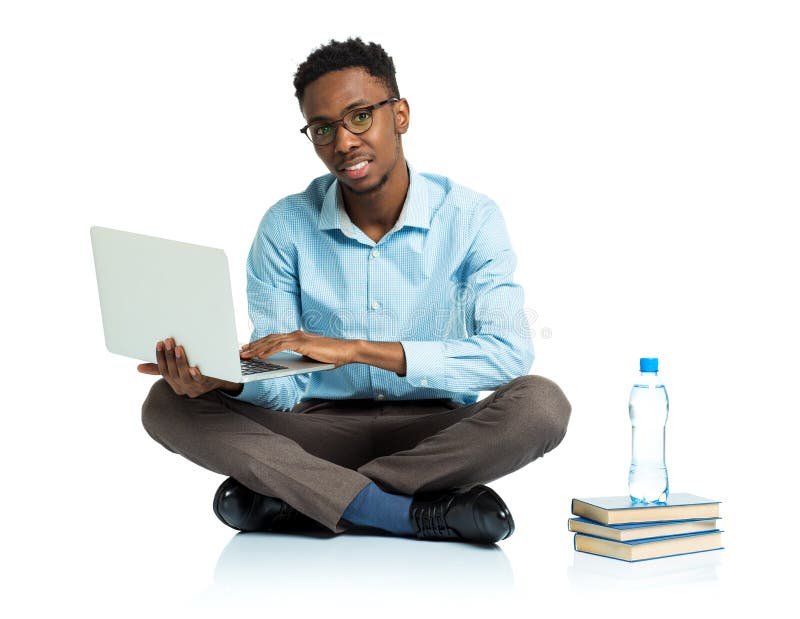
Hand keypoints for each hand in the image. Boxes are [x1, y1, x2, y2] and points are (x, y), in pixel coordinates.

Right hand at [137, 337, 242, 397]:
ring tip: (178, 348)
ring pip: (183, 376)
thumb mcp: (178, 371)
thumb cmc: (195, 374)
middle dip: (169, 356)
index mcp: (173, 383)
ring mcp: (194, 387)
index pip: (163, 370)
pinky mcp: (207, 385)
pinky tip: (193, 367)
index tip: (159, 343)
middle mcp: (182, 387)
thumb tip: (138, 368)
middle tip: (169, 340)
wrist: (221, 381)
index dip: (160, 357)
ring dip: (180, 362)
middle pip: (172, 372)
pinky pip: (200, 380)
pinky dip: (196, 374)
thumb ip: (160, 369)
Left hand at [240, 330, 354, 367]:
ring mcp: (298, 337)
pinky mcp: (301, 343)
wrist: (345, 351)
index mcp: (297, 337)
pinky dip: (269, 351)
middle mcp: (295, 334)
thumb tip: (284, 366)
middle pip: (269, 339)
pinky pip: (280, 346)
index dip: (259, 344)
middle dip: (253, 345)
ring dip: (256, 348)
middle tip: (241, 352)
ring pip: (272, 342)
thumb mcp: (310, 358)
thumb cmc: (331, 357)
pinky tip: (260, 357)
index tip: (248, 349)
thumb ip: (298, 358)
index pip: (273, 339)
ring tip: (245, 355)